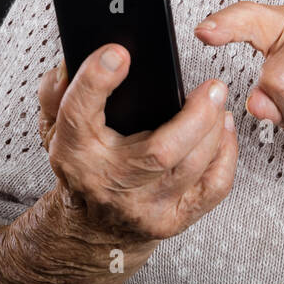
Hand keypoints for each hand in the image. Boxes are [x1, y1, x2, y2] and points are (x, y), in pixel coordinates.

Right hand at [36, 44, 238, 242]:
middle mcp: (109, 182)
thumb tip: (85, 60)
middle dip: (196, 116)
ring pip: (193, 167)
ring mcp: (145, 207)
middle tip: (212, 86)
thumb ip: (59, 90)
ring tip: (216, 101)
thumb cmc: (84, 167)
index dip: (96, 80)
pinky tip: (222, 130)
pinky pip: (213, 187)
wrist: (92, 229)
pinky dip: (226, 154)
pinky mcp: (173, 220)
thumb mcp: (57, 126)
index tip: (118, 54)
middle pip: (159, 151)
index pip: (78, 113)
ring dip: (214, 129)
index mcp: (76, 152)